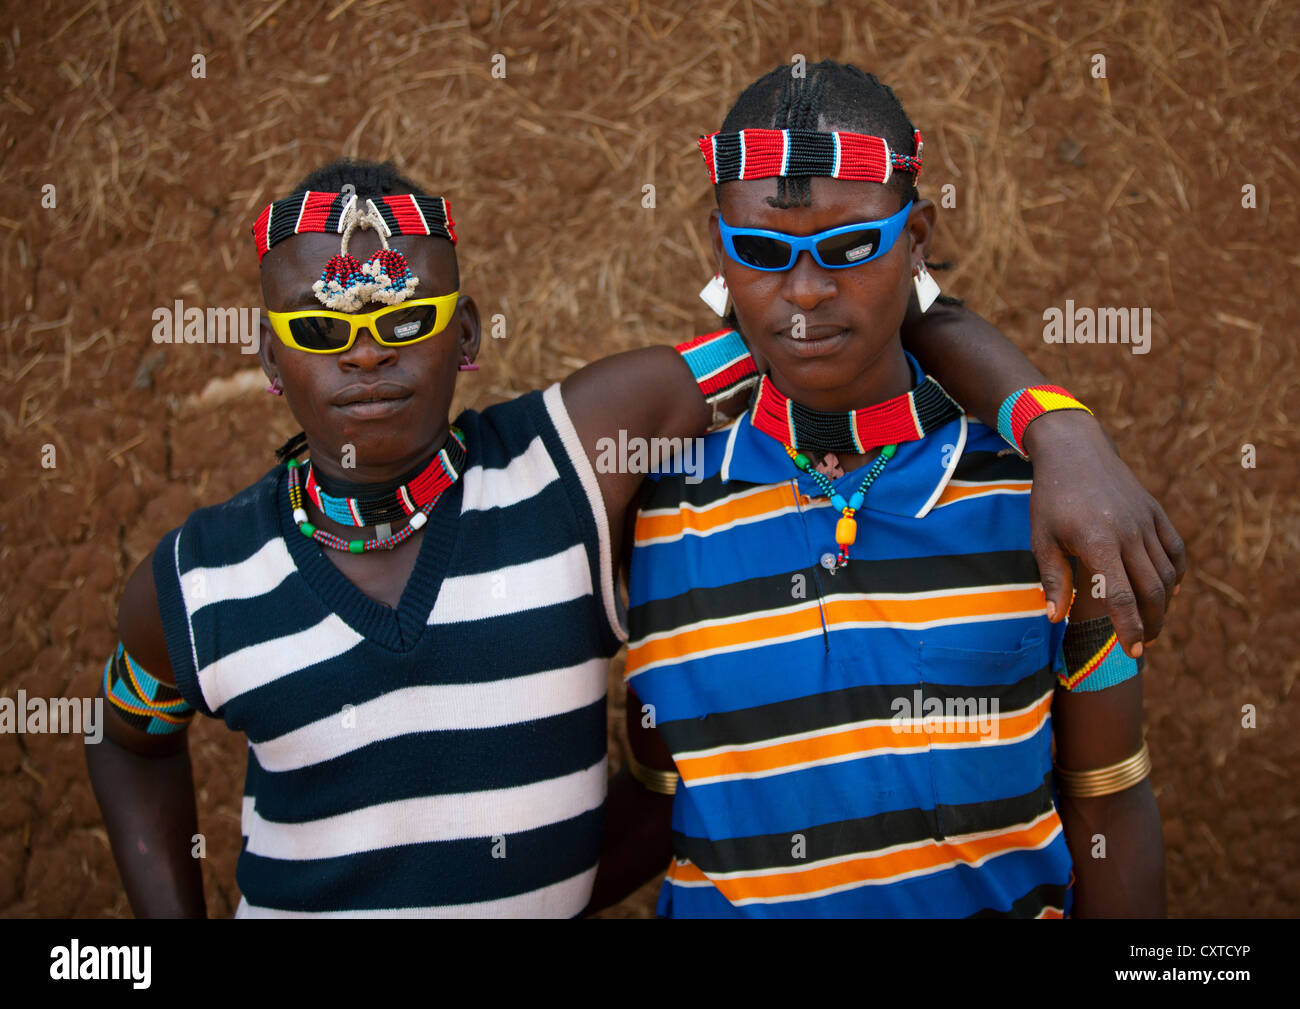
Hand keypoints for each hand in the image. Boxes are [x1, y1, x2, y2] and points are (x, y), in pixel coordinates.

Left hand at [1024, 411, 1185, 655]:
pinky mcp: (1156, 513)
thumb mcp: (1041, 537)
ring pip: (1167, 574)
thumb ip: (1052, 579)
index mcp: (1097, 541)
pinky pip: (1176, 551)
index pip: (1120, 595)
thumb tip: (1055, 618)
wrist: (1075, 450)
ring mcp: (1146, 521)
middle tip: (1143, 646)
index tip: (1133, 652)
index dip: (1129, 627)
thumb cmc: (1051, 497)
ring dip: (1164, 605)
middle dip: (1152, 624)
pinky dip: (1175, 575)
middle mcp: (1128, 533)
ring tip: (1151, 624)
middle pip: (1152, 590)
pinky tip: (1166, 591)